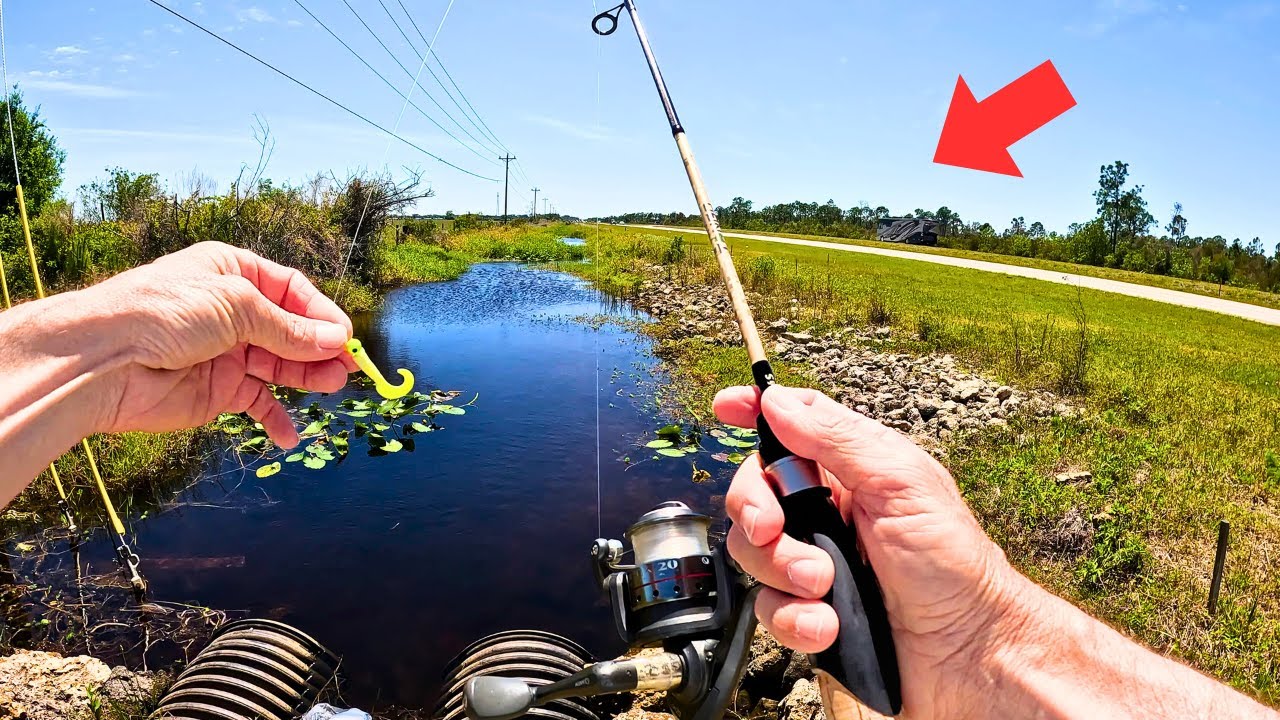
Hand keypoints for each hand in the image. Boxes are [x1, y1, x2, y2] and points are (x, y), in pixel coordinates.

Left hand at [92, 242, 356, 448]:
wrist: (104, 361)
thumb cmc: (162, 312)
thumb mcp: (236, 306)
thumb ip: (288, 329)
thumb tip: (334, 340)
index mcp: (233, 274)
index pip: (292, 291)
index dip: (320, 313)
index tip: (344, 337)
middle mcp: (232, 312)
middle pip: (291, 331)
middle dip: (319, 348)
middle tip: (347, 367)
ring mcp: (226, 353)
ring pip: (280, 366)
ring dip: (307, 377)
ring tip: (332, 387)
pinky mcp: (217, 391)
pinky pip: (257, 403)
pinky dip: (276, 417)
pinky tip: (291, 433)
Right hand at [714, 385, 1023, 717]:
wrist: (966, 653)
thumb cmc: (953, 565)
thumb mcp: (902, 484)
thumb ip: (836, 439)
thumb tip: (777, 401)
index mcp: (853, 468)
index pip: (793, 425)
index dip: (756, 411)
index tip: (726, 407)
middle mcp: (827, 509)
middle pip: (755, 489)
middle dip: (756, 510)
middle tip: (773, 528)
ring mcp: (814, 560)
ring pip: (752, 551)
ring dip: (782, 569)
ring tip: (823, 586)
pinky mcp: (808, 609)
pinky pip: (768, 607)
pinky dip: (794, 618)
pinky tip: (827, 624)